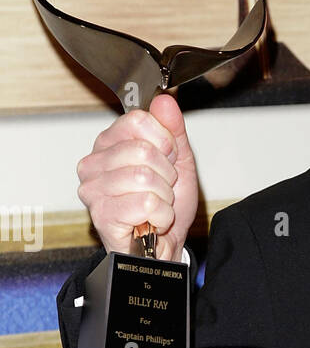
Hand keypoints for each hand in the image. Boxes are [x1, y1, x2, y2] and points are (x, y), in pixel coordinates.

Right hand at [76, 93, 198, 260]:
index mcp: (108, 144)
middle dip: (166, 174)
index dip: (164, 141)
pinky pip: (145, 203)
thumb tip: (163, 100)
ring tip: (156, 205)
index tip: (167, 159)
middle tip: (162, 189)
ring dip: (164, 197)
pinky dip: (161, 215)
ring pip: (145, 177)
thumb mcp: (177, 162)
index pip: (137, 121)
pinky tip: (152, 221)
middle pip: (143, 150)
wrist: (163, 247)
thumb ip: (173, 130)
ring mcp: (93, 189)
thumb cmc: (163, 206)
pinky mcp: (101, 214)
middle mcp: (93, 164)